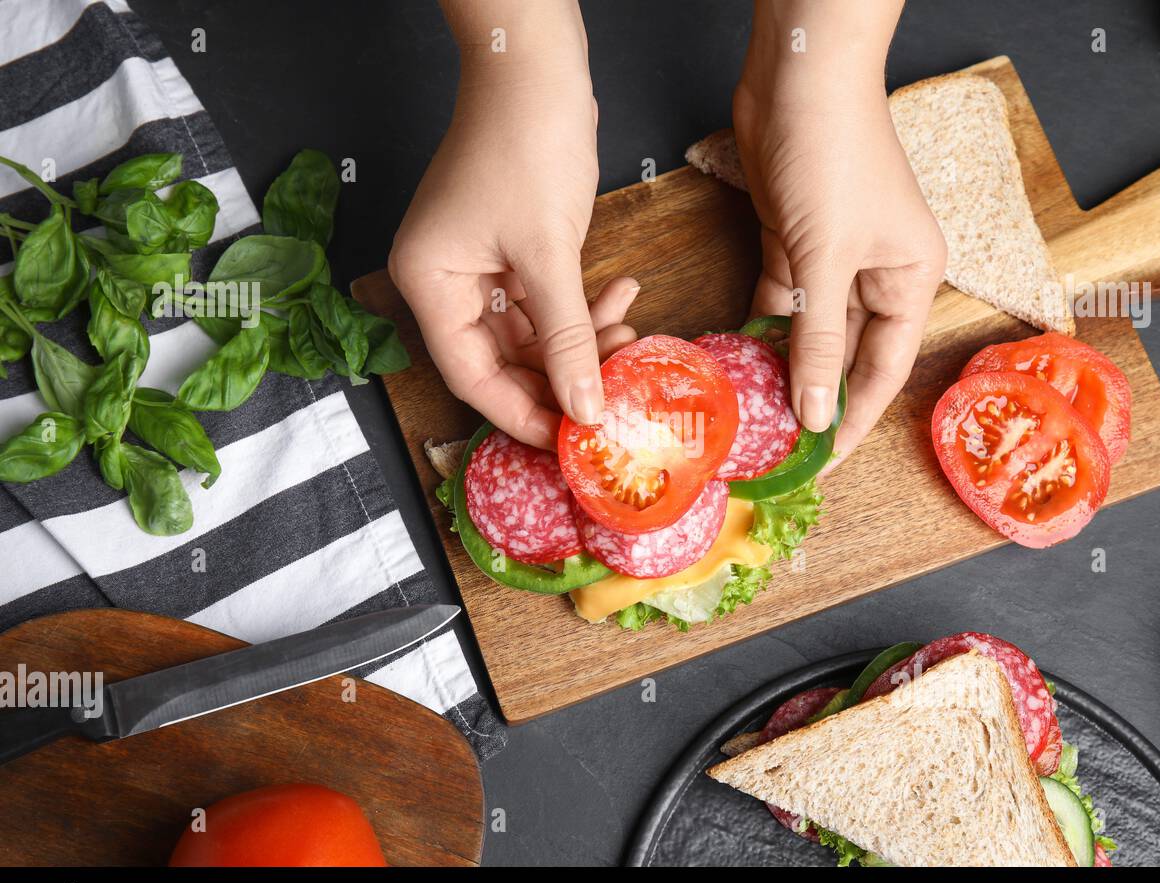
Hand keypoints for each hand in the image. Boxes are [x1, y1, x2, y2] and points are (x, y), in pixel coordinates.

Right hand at [389, 3, 635, 448]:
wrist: (537, 67)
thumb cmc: (524, 143)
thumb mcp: (548, 252)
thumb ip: (568, 336)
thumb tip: (585, 406)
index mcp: (429, 284)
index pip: (471, 377)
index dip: (521, 413)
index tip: (570, 437)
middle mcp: (446, 282)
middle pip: (502, 362)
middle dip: (562, 376)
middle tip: (612, 393)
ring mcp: (479, 267)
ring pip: (532, 335)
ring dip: (582, 341)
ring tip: (630, 335)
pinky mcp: (512, 251)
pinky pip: (546, 303)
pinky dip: (582, 308)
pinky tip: (624, 296)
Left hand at [733, 1, 946, 461]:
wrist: (799, 72)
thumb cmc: (835, 152)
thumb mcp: (827, 258)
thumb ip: (816, 341)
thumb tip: (815, 414)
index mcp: (910, 279)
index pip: (882, 370)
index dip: (852, 420)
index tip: (821, 465)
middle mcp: (876, 274)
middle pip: (843, 356)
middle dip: (809, 399)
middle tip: (773, 451)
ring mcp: (833, 258)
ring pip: (805, 333)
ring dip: (778, 369)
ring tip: (748, 420)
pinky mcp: (793, 242)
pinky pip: (778, 304)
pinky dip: (757, 332)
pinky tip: (734, 368)